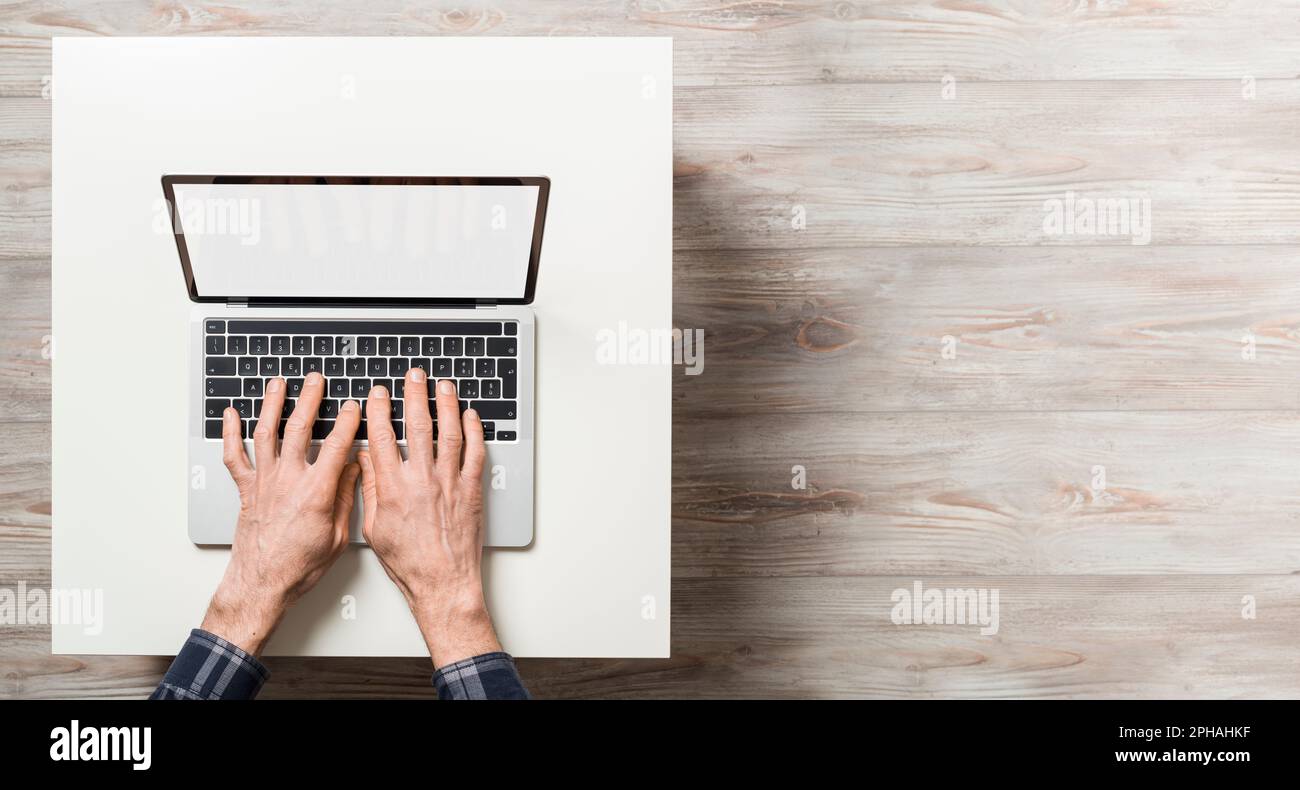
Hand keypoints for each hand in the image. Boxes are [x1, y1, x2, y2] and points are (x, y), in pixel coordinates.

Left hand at [202, 372, 361, 654]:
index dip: (348, 422)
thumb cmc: (299, 567)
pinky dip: (230, 433)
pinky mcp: (246, 490)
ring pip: (266, 433)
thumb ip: (345, 496)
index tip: (354, 405)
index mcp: (316, 492)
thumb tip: (352, 468)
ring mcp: (264, 482)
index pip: (336, 445)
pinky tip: (230, 414)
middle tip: (316, 380)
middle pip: (298, 428)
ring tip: (278, 383)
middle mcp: (288, 481)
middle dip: (309, 399)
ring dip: (272, 404)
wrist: (262, 584)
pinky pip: (235, 456)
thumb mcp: (337, 535)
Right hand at [358, 369, 500, 667]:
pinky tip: (470, 416)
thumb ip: (370, 489)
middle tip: (414, 375)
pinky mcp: (471, 491)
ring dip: (446, 405)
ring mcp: (450, 483)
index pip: (383, 437)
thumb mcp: (374, 528)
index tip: (377, 394)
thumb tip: (365, 460)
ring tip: (443, 385)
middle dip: (415, 395)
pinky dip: (473, 431)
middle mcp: (422, 480)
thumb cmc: (409, 563)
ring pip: (449, 433)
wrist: (443, 583)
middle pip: (418, 425)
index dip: (379, 410)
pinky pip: (475, 453)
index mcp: (393, 488)